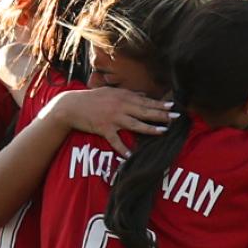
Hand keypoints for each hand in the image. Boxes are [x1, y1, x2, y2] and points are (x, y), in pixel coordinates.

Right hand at [47, 88, 173, 157]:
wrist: (71, 106)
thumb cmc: (92, 99)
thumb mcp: (111, 92)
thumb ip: (128, 94)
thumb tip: (144, 95)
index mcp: (123, 97)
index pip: (146, 101)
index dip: (160, 104)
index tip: (173, 106)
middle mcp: (120, 106)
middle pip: (144, 111)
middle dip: (161, 114)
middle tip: (176, 118)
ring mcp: (112, 118)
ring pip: (135, 124)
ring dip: (149, 128)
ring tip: (163, 132)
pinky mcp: (104, 129)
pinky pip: (116, 141)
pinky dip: (123, 149)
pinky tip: (131, 155)